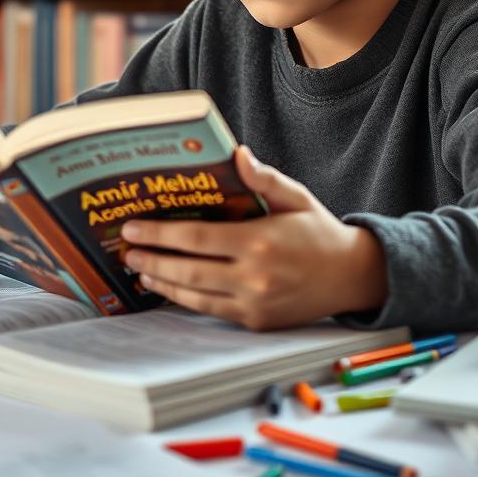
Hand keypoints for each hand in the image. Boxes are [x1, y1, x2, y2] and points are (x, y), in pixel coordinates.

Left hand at [120, 146, 387, 329]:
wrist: (351, 276)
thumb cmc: (317, 230)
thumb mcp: (295, 196)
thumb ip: (263, 178)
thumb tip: (238, 154)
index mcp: (260, 242)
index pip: (197, 239)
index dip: (160, 235)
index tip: (133, 228)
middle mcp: (254, 277)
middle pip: (188, 271)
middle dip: (152, 260)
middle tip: (126, 250)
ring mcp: (254, 304)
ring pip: (194, 296)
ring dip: (162, 283)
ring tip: (139, 270)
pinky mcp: (256, 322)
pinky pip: (211, 311)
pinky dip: (185, 300)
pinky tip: (169, 288)